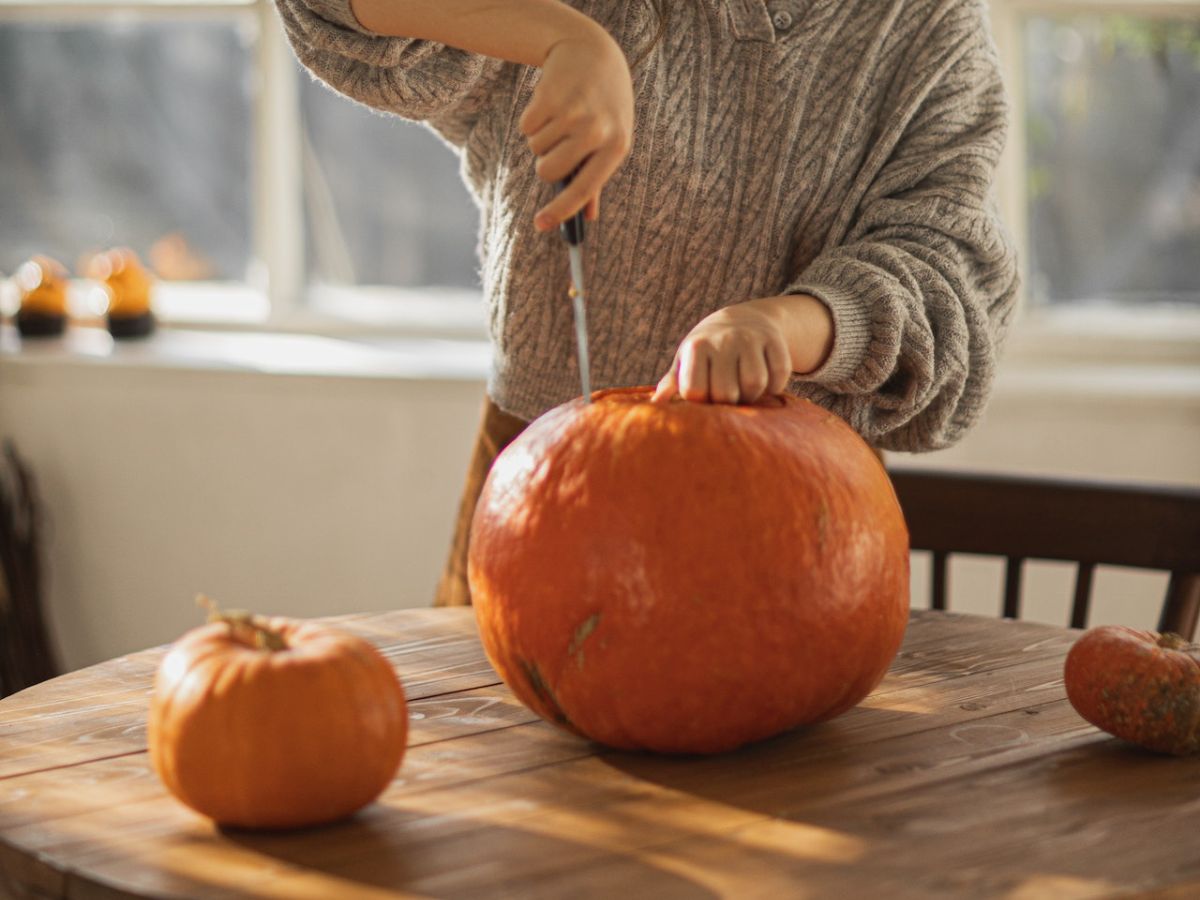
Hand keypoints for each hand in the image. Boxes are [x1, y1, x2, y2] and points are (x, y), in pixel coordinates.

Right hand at [520, 25, 633, 230]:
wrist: (593, 53)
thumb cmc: (604, 107)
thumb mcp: (610, 139)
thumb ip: (596, 179)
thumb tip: (587, 218)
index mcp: (617, 147)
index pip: (584, 190)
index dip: (561, 211)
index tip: (540, 225)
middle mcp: (597, 131)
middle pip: (548, 172)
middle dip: (546, 165)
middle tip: (558, 146)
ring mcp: (573, 113)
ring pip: (536, 148)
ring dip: (541, 137)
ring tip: (561, 116)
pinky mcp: (550, 96)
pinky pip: (526, 127)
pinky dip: (532, 119)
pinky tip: (551, 103)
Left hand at [652, 295, 833, 404]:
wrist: (742, 319)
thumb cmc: (708, 350)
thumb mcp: (686, 361)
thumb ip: (672, 384)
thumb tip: (655, 405)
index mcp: (696, 347)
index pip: (696, 392)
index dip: (702, 402)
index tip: (706, 397)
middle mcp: (723, 340)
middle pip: (726, 393)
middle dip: (728, 403)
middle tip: (729, 397)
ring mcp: (750, 338)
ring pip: (755, 384)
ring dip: (752, 396)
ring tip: (745, 391)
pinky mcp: (774, 340)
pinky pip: (779, 376)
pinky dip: (774, 387)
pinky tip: (765, 382)